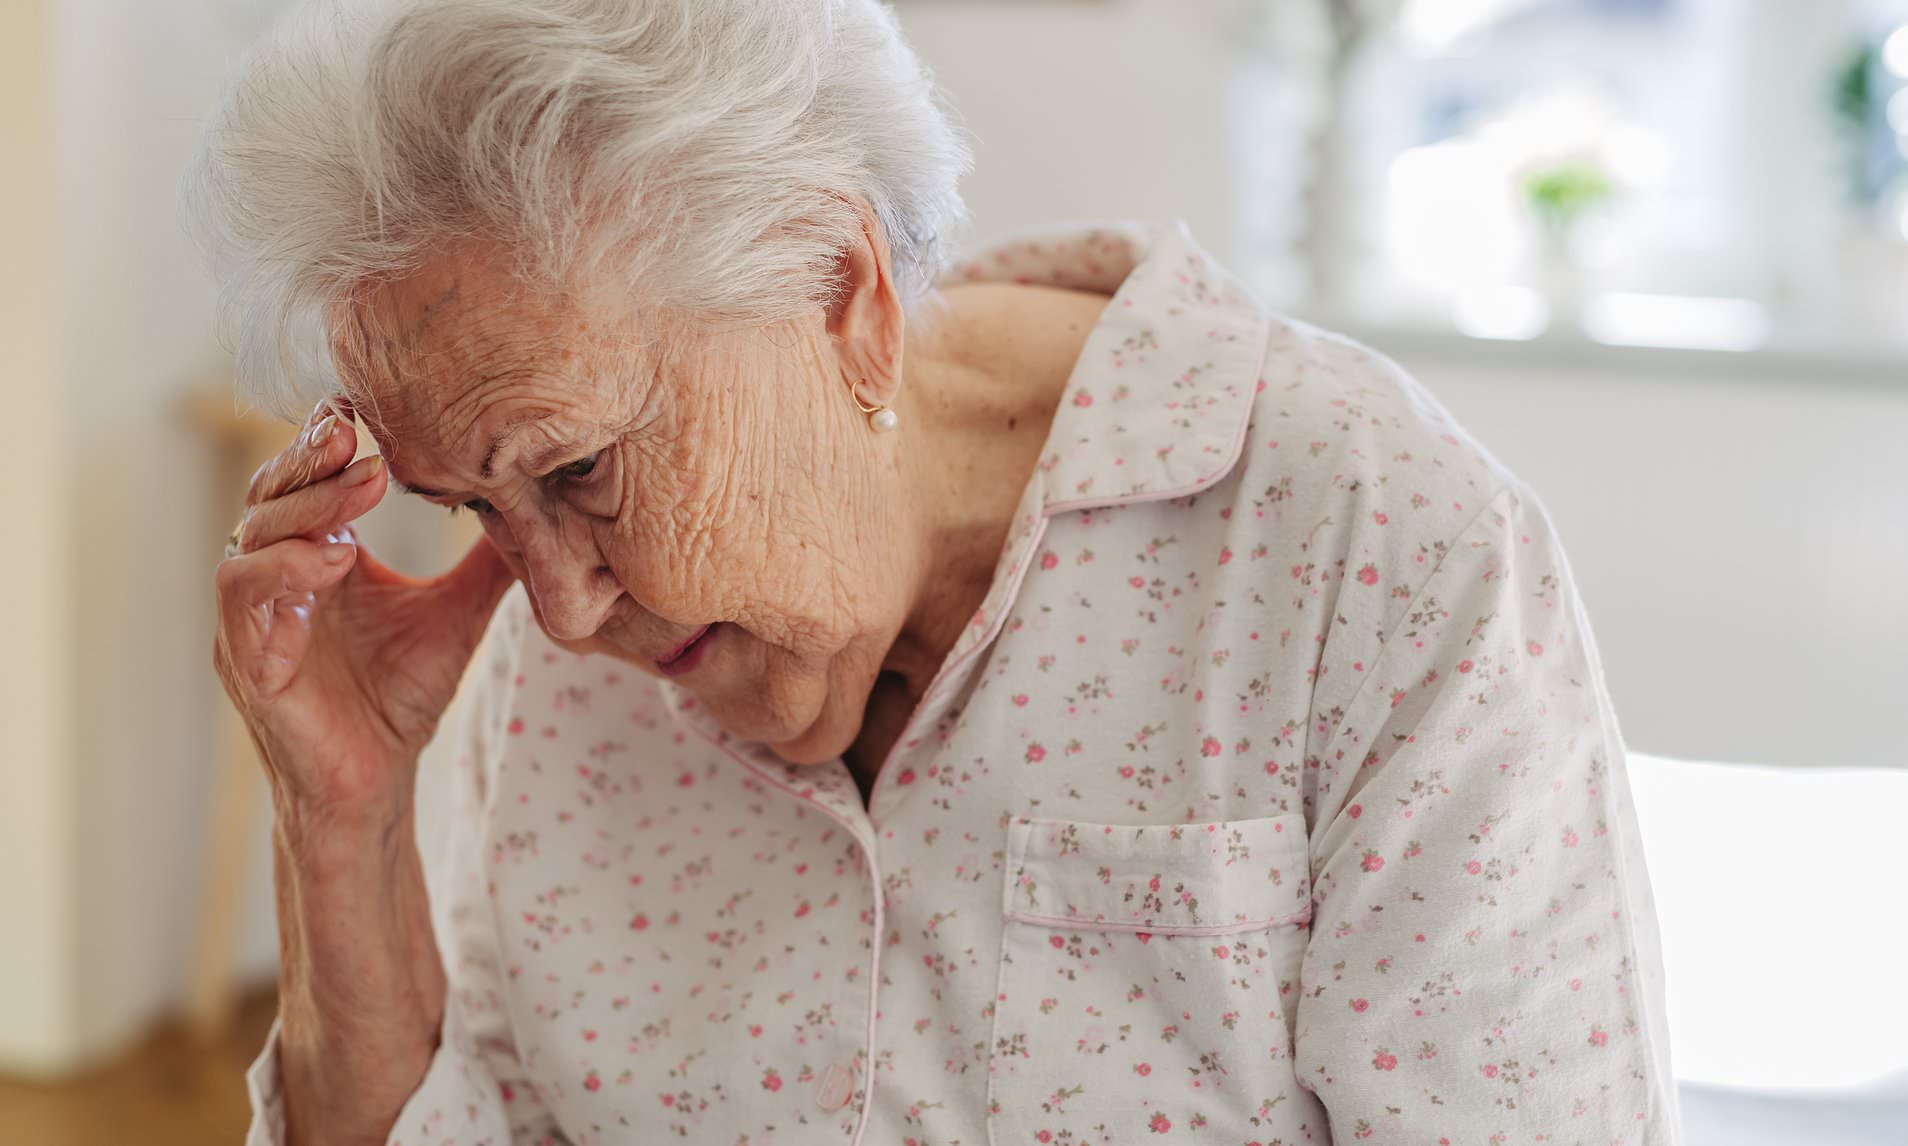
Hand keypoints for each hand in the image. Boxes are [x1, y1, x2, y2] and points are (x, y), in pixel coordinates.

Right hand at [213, 398, 516, 822]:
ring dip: (304, 508)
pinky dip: (282, 571)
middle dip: (313, 459)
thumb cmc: (403, 697)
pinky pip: (242, 597)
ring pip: (250, 537)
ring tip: (361, 490)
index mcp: (316, 555)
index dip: (327, 441)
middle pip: (271, 493)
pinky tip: (331, 559)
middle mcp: (273, 577)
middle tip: (363, 435)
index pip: (306, 479)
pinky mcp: (246, 660)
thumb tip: (544, 503)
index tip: (367, 409)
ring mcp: (252, 617)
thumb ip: (490, 560)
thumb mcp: (457, 611)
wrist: (378, 781)